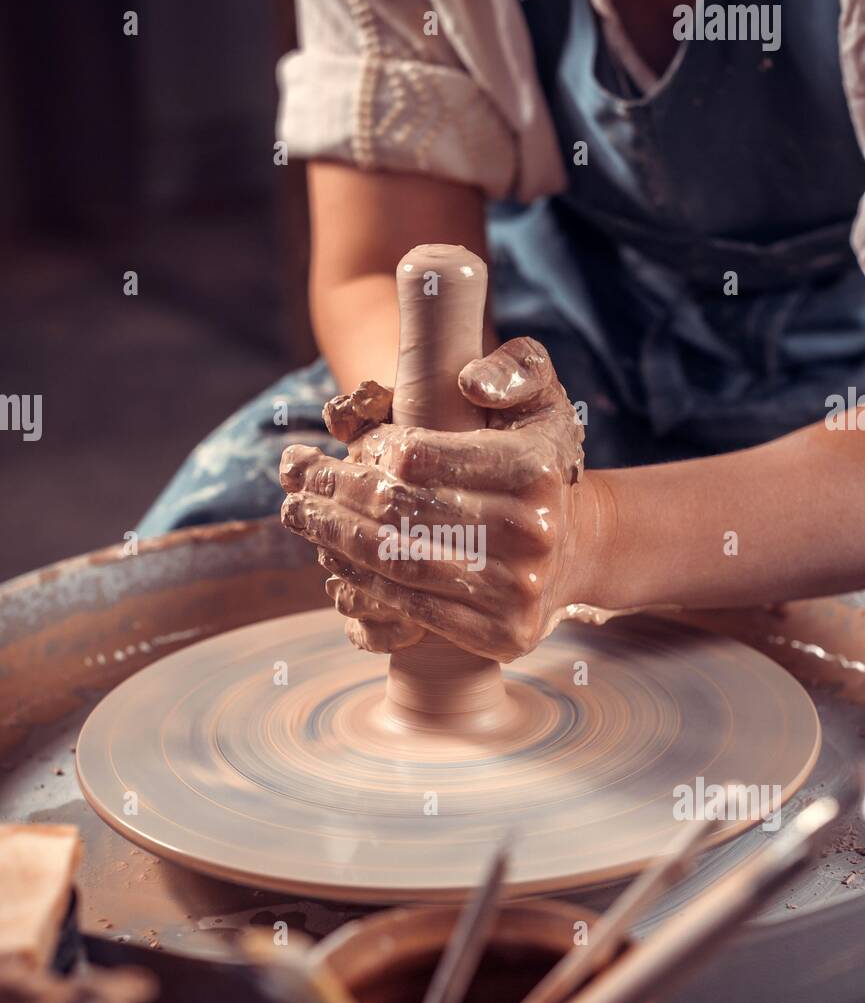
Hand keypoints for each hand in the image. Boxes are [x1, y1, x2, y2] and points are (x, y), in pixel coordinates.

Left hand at [280, 338, 587, 661]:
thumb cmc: (537, 464)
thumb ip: (515, 368)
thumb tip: (470, 384)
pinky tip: (332, 559)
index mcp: (535, 468)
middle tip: (296, 476)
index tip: (352, 445)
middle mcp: (531, 532)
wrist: (578, 550)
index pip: (419, 458)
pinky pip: (412, 607)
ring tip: (298, 513)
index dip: (372, 450)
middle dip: (334, 491)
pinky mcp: (501, 634)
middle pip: (400, 511)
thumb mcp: (540, 399)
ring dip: (333, 536)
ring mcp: (517, 589)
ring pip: (398, 560)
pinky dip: (362, 582)